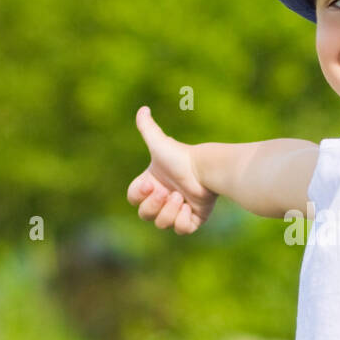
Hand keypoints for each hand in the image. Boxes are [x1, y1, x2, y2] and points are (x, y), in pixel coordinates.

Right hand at [126, 107, 217, 234]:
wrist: (206, 169)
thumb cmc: (182, 156)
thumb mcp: (159, 143)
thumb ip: (147, 128)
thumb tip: (142, 109)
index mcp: (152, 184)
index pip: (133, 198)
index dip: (139, 195)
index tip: (151, 184)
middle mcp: (163, 198)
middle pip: (145, 214)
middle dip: (155, 205)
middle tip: (169, 192)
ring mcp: (178, 210)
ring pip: (161, 224)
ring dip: (169, 211)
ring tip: (182, 197)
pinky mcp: (193, 219)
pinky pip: (180, 230)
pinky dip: (182, 220)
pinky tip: (189, 206)